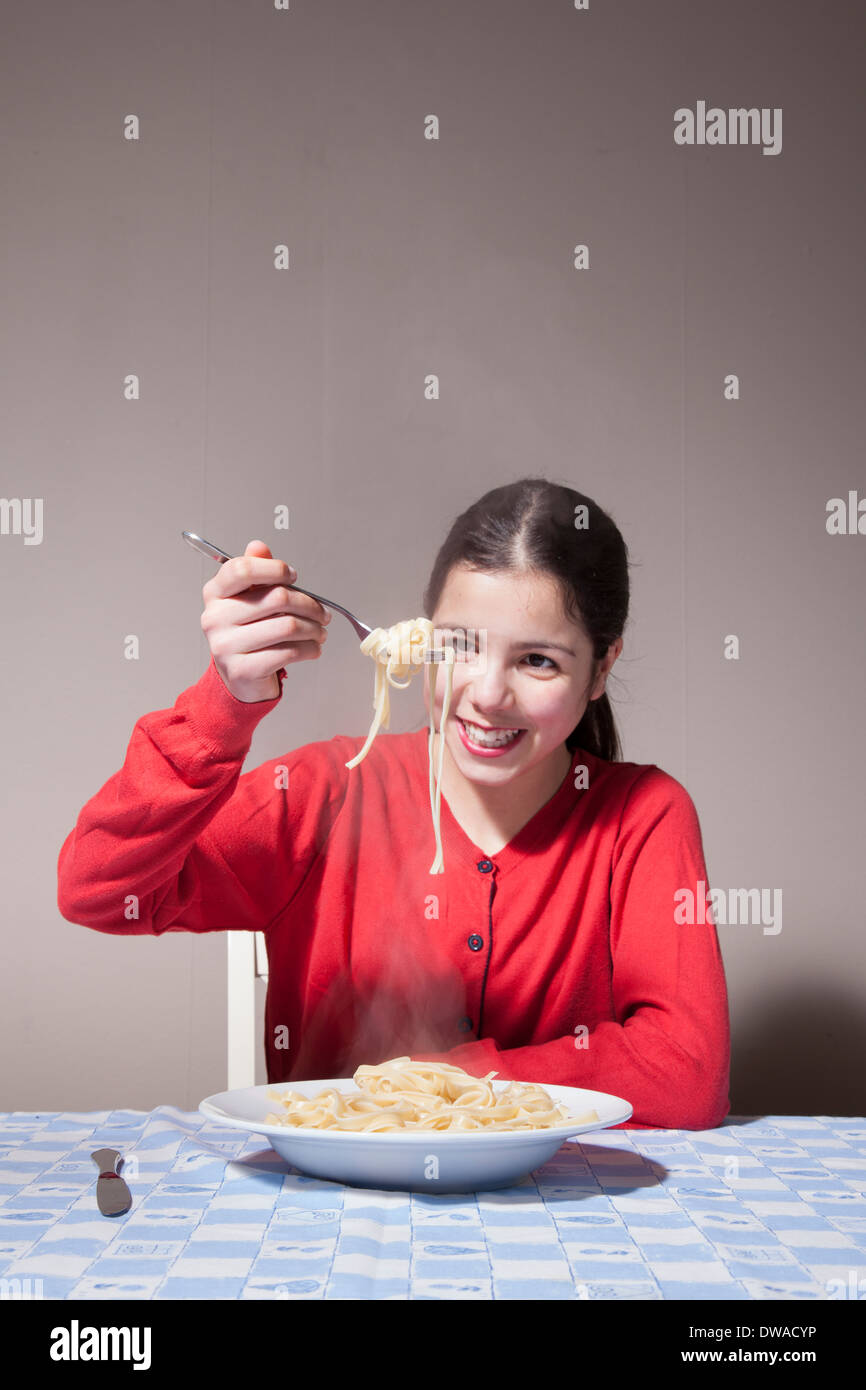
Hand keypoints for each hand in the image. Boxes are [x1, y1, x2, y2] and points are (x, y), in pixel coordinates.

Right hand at [200, 539, 330, 701]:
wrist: (239, 677)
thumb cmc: (248, 633)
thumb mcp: (248, 598)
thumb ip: (255, 571)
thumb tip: (258, 546)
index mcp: (215, 593)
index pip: (242, 569)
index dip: (274, 569)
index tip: (293, 576)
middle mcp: (214, 618)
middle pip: (276, 598)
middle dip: (309, 604)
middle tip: (322, 613)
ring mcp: (225, 645)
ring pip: (287, 626)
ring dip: (314, 629)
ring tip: (320, 632)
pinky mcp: (242, 669)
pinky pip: (288, 652)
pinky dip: (309, 649)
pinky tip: (313, 648)